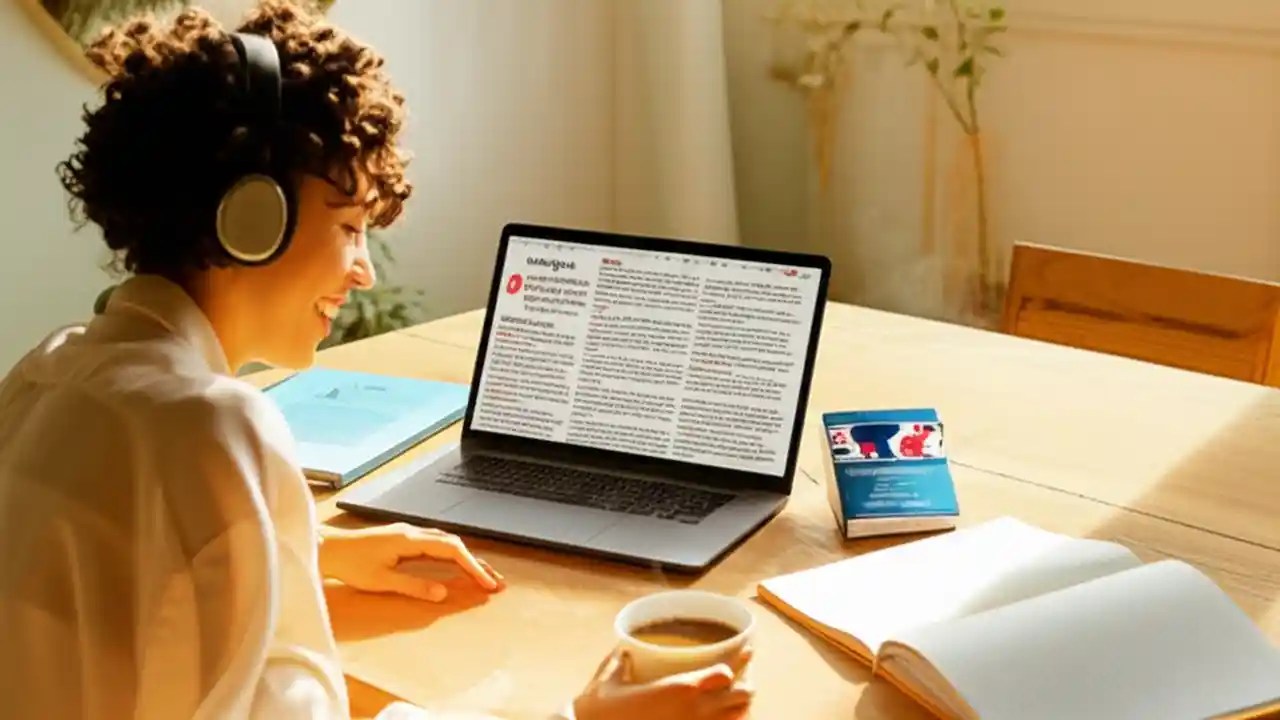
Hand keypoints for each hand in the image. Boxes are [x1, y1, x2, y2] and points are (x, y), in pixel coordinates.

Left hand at [318, 522, 504, 600]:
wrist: (326, 547)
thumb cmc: (350, 565)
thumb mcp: (381, 581)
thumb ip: (413, 586)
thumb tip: (442, 592)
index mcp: (410, 540)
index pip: (451, 550)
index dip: (472, 566)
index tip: (487, 583)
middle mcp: (413, 532)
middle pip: (454, 544)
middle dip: (476, 562)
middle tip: (496, 581)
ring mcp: (408, 533)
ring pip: (446, 542)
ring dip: (466, 558)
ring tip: (483, 574)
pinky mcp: (403, 538)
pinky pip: (436, 544)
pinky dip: (453, 555)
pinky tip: (457, 564)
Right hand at [571, 647, 753, 719]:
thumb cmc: (601, 711)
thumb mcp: (610, 681)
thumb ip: (620, 662)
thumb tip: (623, 651)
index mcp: (680, 689)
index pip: (726, 673)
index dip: (739, 662)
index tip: (746, 650)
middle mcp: (696, 712)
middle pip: (743, 697)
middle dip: (747, 683)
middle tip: (744, 674)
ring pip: (739, 719)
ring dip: (741, 706)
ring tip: (738, 696)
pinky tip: (724, 717)